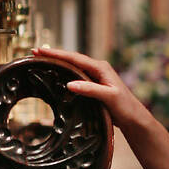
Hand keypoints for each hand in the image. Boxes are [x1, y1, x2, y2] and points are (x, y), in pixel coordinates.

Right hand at [30, 47, 148, 132]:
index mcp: (100, 68)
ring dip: (57, 62)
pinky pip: (75, 75)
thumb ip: (90, 89)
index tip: (40, 51)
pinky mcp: (93, 85)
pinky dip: (63, 72)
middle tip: (34, 52)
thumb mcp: (108, 97)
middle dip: (53, 55)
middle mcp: (97, 69)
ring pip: (72, 66)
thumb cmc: (124, 107)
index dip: (56, 54)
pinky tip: (55, 74)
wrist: (134, 118)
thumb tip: (70, 83)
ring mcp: (95, 76)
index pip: (74, 58)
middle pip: (71, 59)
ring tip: (41, 59)